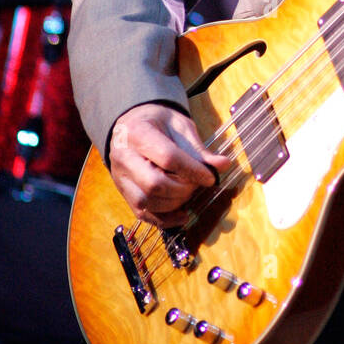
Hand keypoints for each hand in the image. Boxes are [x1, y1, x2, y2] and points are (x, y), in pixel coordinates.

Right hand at [108, 102, 232, 227]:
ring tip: (189, 191)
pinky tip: (183, 214)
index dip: (193, 170)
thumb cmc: (159, 123)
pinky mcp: (124, 193)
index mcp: (137, 133)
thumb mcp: (180, 126)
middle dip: (183, 188)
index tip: (211, 176)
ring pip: (146, 202)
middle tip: (197, 183)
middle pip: (153, 184)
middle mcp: (123, 157)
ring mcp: (120, 178)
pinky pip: (142, 214)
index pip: (167, 157)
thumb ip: (198, 148)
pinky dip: (165, 219)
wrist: (133, 126)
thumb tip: (223, 165)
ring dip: (175, 203)